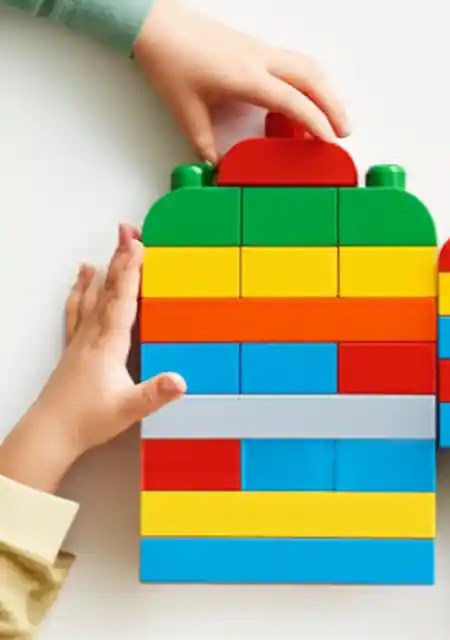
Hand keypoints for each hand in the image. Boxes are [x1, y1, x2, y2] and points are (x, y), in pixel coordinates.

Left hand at [0, 224, 185, 492]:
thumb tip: (181, 380)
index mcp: (107, 346)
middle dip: (119, 260)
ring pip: (93, 299)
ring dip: (102, 274)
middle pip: (108, 291)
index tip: (138, 245)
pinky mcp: (74, 353)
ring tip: (106, 252)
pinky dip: (80, 296)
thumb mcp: (128, 409)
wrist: (48, 436)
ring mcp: (80, 344)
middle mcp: (92, 338)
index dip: (131, 271)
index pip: (123, 300)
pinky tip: (80, 287)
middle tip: (127, 232)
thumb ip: (154, 394)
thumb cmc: (86, 421)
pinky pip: (78, 314)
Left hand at [134, 0, 349, 163]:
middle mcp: (261, 59)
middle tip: (344, 132)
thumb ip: (205, 142)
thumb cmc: (168, 60)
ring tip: (333, 115)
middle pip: (313, 79)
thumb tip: (218, 165)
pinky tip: (307, 94)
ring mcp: (261, 49)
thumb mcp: (185, 109)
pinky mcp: (256, 45)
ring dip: (327, 90)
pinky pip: (296, 61)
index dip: (317, 122)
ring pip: (309, 66)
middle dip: (334, 106)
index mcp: (247, 77)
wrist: (154, 22)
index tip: (330, 142)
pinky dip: (312, 79)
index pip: (294, 101)